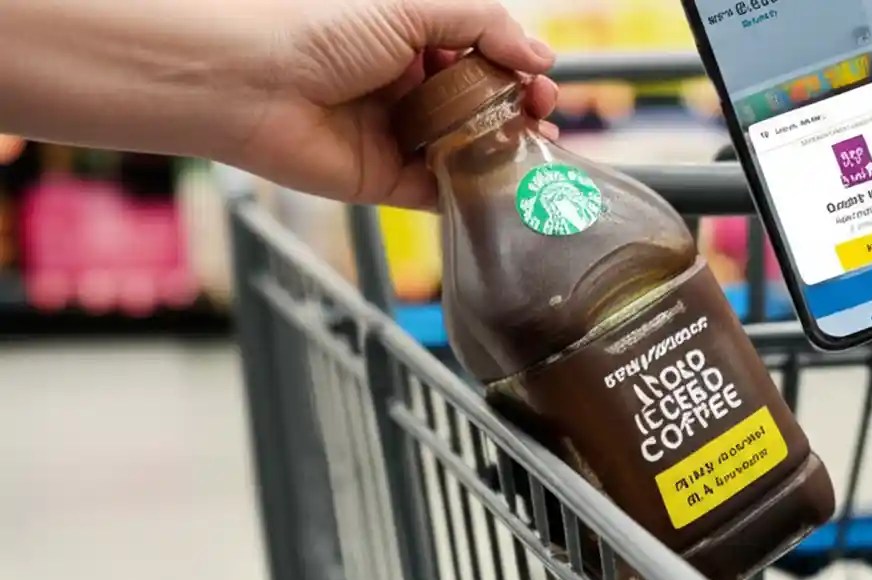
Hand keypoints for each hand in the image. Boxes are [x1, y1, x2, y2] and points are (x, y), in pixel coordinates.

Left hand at [233, 0, 558, 209]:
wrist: (250, 83)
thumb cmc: (320, 29)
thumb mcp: (414, 5)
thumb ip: (484, 24)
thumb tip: (542, 55)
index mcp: (411, 38)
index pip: (482, 56)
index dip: (518, 68)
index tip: (542, 81)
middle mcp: (407, 86)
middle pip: (481, 104)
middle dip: (520, 111)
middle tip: (543, 116)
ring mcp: (399, 136)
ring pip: (467, 149)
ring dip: (506, 152)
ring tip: (537, 153)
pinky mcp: (387, 181)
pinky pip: (440, 190)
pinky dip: (474, 191)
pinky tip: (504, 187)